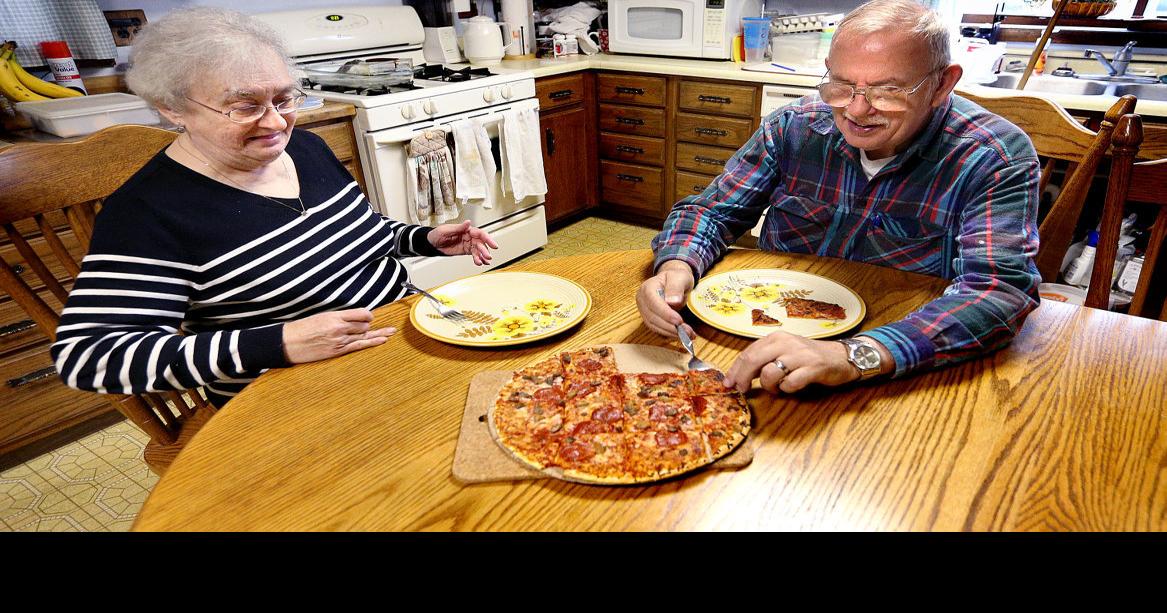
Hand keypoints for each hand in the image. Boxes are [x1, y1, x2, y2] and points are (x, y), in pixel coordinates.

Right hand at [282, 309, 395, 363]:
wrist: (287, 343)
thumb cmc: (301, 329)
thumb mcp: (320, 316)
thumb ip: (337, 317)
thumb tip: (352, 318)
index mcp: (334, 316)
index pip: (361, 313)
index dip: (368, 315)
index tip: (368, 316)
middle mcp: (339, 328)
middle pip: (364, 325)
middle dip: (366, 326)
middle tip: (365, 327)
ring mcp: (340, 341)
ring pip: (364, 335)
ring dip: (374, 333)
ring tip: (390, 331)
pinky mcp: (338, 352)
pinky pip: (360, 346)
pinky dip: (373, 342)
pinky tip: (383, 339)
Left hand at [428, 221, 498, 265]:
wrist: (431, 244)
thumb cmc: (437, 234)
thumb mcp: (446, 230)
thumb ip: (459, 228)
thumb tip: (468, 222)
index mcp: (465, 230)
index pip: (479, 233)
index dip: (487, 238)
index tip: (493, 244)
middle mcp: (468, 236)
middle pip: (481, 243)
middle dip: (485, 250)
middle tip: (488, 256)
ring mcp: (467, 244)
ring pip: (478, 250)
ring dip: (482, 256)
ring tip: (484, 261)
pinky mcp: (465, 251)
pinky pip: (474, 255)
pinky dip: (478, 259)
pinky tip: (480, 263)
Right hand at [636, 260, 695, 336]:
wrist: (674, 281)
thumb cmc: (677, 277)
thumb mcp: (679, 277)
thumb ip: (676, 287)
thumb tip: (673, 301)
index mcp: (647, 288)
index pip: (653, 303)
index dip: (665, 314)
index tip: (679, 321)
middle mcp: (642, 301)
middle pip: (653, 317)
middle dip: (670, 326)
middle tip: (687, 331)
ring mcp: (645, 311)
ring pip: (655, 326)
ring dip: (671, 332)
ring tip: (687, 334)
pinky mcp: (650, 319)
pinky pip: (658, 329)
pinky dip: (670, 333)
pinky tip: (682, 334)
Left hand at [723, 331, 860, 393]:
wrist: (841, 357)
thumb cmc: (809, 357)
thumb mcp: (784, 351)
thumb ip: (764, 358)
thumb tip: (740, 373)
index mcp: (776, 338)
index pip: (747, 353)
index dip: (735, 370)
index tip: (728, 383)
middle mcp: (786, 343)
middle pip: (753, 360)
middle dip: (743, 377)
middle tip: (742, 390)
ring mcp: (800, 355)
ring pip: (770, 373)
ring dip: (769, 386)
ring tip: (777, 388)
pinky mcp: (813, 368)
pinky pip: (790, 383)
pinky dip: (787, 389)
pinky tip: (792, 387)